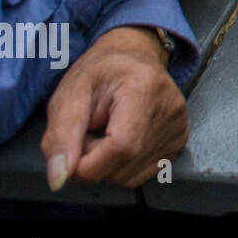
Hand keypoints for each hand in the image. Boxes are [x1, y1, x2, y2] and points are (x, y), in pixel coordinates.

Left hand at [41, 26, 187, 188]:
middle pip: (123, 166)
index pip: (122, 147)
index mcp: (145, 87)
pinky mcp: (179, 141)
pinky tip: (119, 141)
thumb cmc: (99, 73)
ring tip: (104, 134)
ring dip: (105, 165)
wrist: (132, 58)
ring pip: (129, 177)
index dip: (87, 163)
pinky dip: (120, 167)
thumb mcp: (69, 94)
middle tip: (88, 132)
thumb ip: (60, 136)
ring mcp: (179, 127)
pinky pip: (140, 175)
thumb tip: (58, 180)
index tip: (71, 149)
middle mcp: (172, 109)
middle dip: (92, 162)